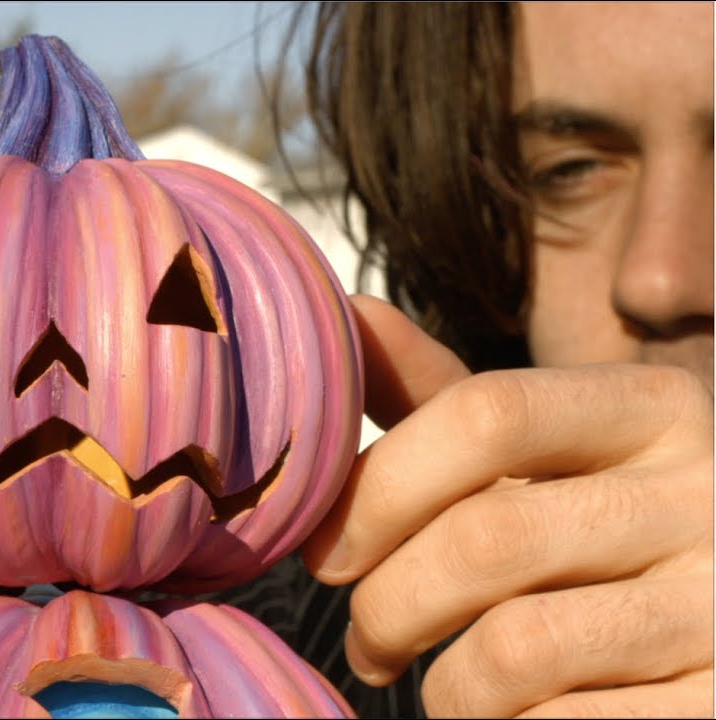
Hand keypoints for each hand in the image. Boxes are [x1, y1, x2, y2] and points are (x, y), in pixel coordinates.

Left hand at [302, 295, 713, 717]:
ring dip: (441, 686)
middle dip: (388, 603)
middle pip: (485, 538)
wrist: (713, 636)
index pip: (485, 415)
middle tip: (367, 639)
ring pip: (517, 647)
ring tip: (432, 687)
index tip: (328, 549)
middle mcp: (709, 492)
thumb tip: (344, 316)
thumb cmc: (592, 534)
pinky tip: (511, 718)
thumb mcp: (534, 454)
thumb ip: (439, 397)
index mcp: (650, 408)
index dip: (378, 487)